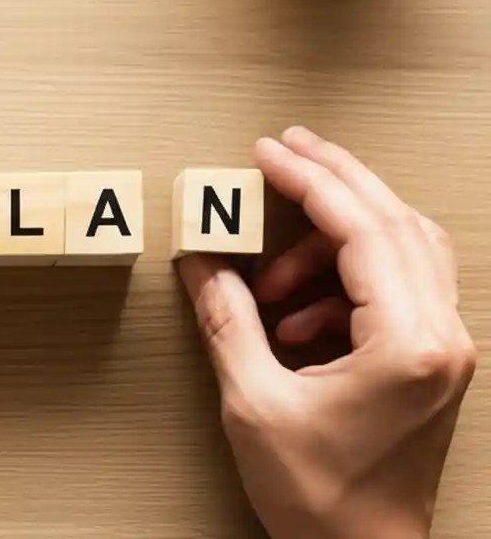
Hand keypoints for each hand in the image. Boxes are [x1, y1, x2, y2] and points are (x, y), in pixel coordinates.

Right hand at [179, 127, 475, 538]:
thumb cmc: (322, 498)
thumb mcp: (255, 404)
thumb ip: (228, 322)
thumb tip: (204, 263)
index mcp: (409, 344)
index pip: (361, 231)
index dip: (310, 182)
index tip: (269, 154)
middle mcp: (442, 338)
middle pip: (396, 222)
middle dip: (336, 179)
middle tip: (285, 151)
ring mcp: (445, 349)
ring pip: (406, 248)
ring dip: (339, 234)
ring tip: (272, 263)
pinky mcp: (432, 361)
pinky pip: (400, 286)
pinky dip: (346, 279)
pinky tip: (297, 314)